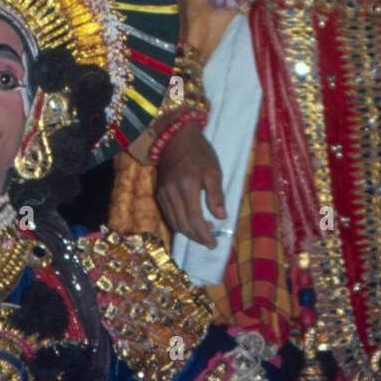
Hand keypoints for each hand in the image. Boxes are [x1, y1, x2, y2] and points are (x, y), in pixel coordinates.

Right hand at [155, 122, 226, 249]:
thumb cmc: (199, 152)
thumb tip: (221, 217)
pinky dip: (179, 223)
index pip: (194, 219)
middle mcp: (171, 193)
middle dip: (196, 237)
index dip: (203, 235)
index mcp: (187, 186)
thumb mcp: (213, 171)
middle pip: (182, 224)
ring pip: (173, 222)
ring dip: (188, 232)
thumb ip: (216, 195)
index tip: (213, 244)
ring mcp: (162, 193)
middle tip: (209, 242)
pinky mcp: (158, 193)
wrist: (175, 137)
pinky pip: (168, 214)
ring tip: (203, 233)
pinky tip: (190, 223)